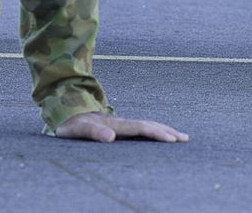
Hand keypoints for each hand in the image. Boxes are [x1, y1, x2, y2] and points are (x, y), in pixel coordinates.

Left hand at [54, 112, 188, 142]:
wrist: (67, 111)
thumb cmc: (71, 124)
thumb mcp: (77, 129)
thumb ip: (93, 132)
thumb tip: (111, 137)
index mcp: (115, 124)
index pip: (140, 128)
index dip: (155, 133)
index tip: (171, 139)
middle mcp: (122, 122)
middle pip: (149, 125)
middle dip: (167, 131)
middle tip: (184, 139)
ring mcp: (122, 123)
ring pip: (148, 125)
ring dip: (164, 130)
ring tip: (181, 137)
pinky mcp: (121, 127)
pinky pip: (142, 128)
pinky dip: (156, 130)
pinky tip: (162, 135)